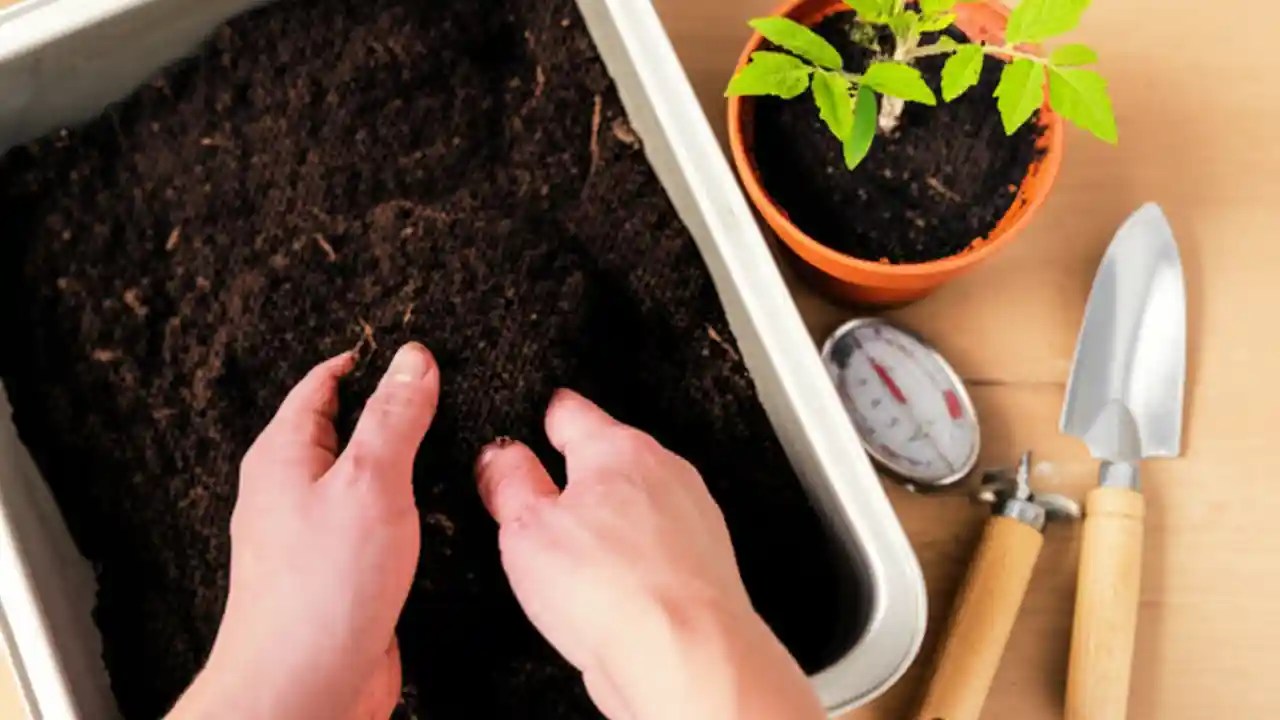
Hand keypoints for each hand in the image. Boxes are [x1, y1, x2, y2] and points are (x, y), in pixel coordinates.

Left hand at [170, 343, 439, 719]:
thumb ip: (393, 418)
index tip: (410, 348)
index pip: (322, 385)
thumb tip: (412, 358)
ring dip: (401, 462)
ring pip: (359, 479)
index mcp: (284, 456)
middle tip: (443, 392)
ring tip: (451, 444)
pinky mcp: (340, 575)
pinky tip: (437, 514)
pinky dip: (403, 510)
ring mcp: (314, 536)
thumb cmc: (322, 590)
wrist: (301, 687)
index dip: (365, 361)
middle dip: (388, 409)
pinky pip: (372, 525)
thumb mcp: (369, 481)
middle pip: (341, 429)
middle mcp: (291, 491)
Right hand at [475, 390, 824, 719]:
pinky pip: (652, 550)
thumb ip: (509, 483)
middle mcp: (665, 472)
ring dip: (603, 525)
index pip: (570, 410)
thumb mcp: (527, 529)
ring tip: (568, 563)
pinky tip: (606, 592)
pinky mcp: (702, 565)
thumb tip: (499, 455)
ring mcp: (691, 518)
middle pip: (605, 460)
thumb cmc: (613, 590)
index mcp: (619, 447)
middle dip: (571, 479)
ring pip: (632, 507)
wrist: (687, 656)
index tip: (524, 427)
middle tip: (532, 510)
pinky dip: (629, 562)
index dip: (538, 417)